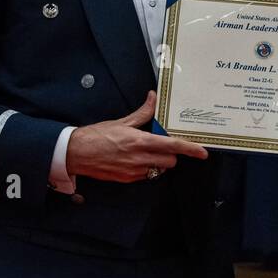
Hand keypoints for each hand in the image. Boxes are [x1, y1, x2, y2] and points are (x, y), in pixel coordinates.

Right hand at [65, 90, 207, 182]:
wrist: (75, 153)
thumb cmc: (96, 136)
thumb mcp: (122, 122)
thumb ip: (143, 113)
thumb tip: (153, 99)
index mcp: (139, 141)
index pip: (172, 146)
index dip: (190, 149)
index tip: (202, 152)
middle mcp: (139, 158)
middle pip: (170, 161)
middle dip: (171, 154)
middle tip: (161, 145)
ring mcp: (133, 171)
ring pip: (159, 170)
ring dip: (159, 162)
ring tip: (146, 152)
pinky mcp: (127, 179)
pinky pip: (146, 176)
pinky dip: (146, 169)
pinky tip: (135, 160)